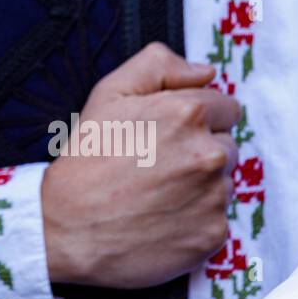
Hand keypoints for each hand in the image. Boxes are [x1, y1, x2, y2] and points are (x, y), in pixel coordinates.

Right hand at [40, 42, 239, 288]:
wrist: (70, 227)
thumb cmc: (86, 158)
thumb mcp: (109, 93)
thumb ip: (158, 66)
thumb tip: (206, 72)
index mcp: (188, 112)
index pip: (225, 107)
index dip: (195, 118)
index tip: (169, 133)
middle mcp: (210, 153)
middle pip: (228, 144)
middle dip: (201, 149)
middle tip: (159, 162)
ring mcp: (215, 196)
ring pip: (224, 182)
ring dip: (201, 184)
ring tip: (158, 191)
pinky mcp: (214, 233)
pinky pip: (218, 218)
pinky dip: (196, 218)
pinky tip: (164, 217)